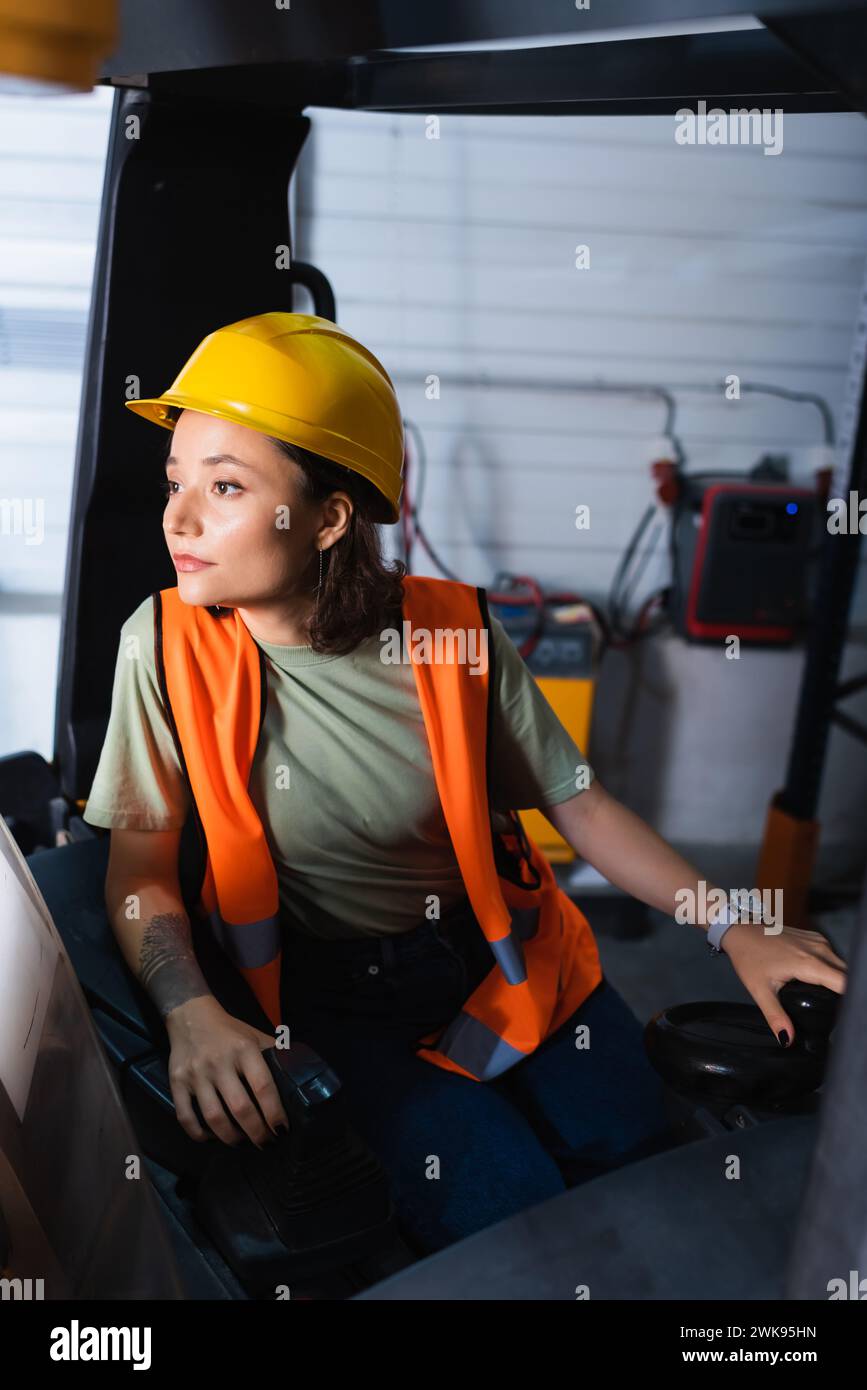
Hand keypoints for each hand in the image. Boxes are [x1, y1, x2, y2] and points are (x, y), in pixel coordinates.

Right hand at [166, 995, 289, 1145]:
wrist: (190, 1016)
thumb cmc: (230, 1032)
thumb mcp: (255, 1036)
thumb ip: (275, 1054)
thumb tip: (300, 1076)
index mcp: (244, 1049)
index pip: (263, 1086)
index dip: (274, 1112)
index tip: (282, 1129)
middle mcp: (219, 1062)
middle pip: (240, 1107)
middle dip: (257, 1132)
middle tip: (266, 1143)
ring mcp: (196, 1074)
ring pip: (214, 1117)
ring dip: (231, 1138)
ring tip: (243, 1143)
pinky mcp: (176, 1082)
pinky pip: (186, 1117)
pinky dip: (199, 1134)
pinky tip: (212, 1138)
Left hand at [719, 920, 846, 1045]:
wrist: (740, 929)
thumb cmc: (748, 957)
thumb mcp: (760, 990)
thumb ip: (775, 1016)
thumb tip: (787, 1039)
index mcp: (809, 963)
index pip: (844, 983)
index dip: (847, 1000)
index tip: (840, 1013)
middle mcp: (819, 949)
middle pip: (846, 975)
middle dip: (844, 992)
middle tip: (832, 1009)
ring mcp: (819, 941)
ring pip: (842, 965)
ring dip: (839, 980)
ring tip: (828, 998)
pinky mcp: (816, 937)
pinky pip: (833, 956)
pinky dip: (832, 969)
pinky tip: (821, 981)